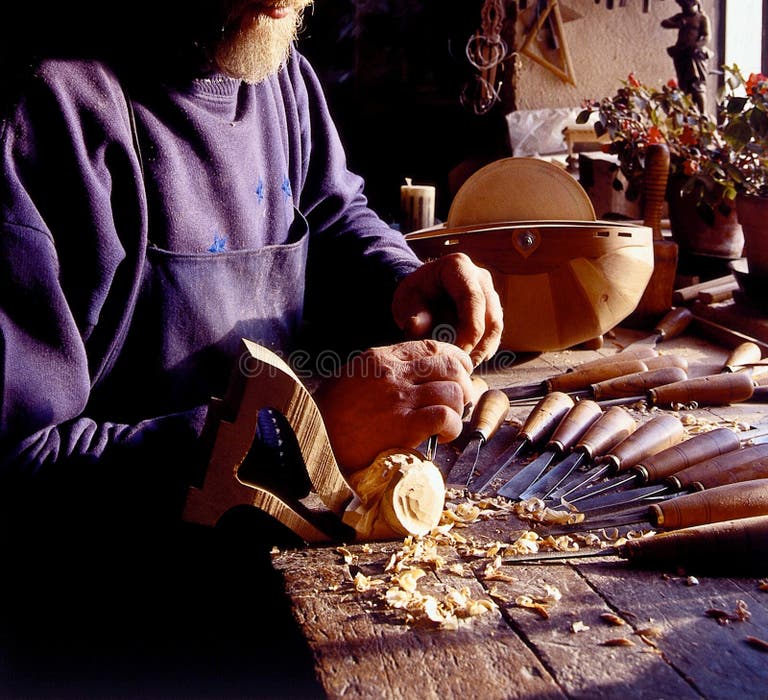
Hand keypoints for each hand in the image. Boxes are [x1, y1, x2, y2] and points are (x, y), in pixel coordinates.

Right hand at [313, 340, 480, 471]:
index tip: (460, 373)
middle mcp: (393, 374)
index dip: (455, 359)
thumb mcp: (353, 377)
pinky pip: (444, 417)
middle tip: (459, 401)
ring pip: (452, 391)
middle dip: (463, 383)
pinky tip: (442, 435)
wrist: (310, 439)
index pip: (432, 347)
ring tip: (449, 421)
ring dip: (458, 408)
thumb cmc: (329, 413)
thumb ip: (382, 370)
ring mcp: (399, 400)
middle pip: (449, 367)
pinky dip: (452, 427)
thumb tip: (412, 374)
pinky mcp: (403, 427)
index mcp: (381, 358)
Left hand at [391, 253, 502, 366]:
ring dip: (483, 350)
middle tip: (462, 366)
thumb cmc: (413, 294)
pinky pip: (494, 332)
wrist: (421, 290)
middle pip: (490, 315)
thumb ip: (412, 314)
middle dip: (478, 345)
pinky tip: (470, 360)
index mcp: (458, 267)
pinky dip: (484, 349)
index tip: (457, 353)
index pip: (473, 299)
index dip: (469, 330)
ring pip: (496, 325)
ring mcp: (489, 292)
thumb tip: (418, 327)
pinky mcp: (492, 309)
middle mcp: (480, 277)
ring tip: (466, 367)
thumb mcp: (405, 301)